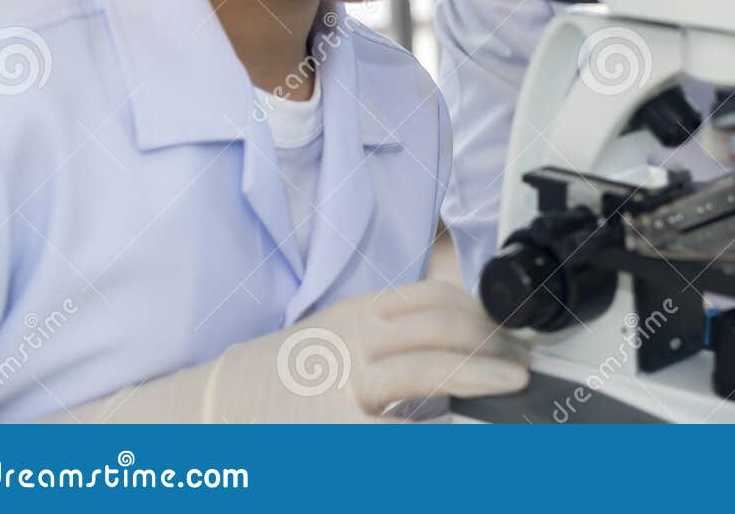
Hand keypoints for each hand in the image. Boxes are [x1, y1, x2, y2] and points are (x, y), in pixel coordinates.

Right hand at [58, 280, 527, 423]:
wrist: (213, 412)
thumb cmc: (282, 379)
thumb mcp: (336, 336)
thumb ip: (389, 328)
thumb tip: (450, 320)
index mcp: (356, 315)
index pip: (434, 297)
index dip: (481, 311)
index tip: (510, 328)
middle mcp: (353, 340)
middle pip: (441, 326)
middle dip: (490, 342)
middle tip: (521, 360)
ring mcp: (344, 383)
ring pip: (426, 367)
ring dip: (478, 374)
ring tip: (511, 384)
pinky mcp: (335, 428)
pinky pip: (398, 429)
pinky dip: (436, 432)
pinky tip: (463, 436)